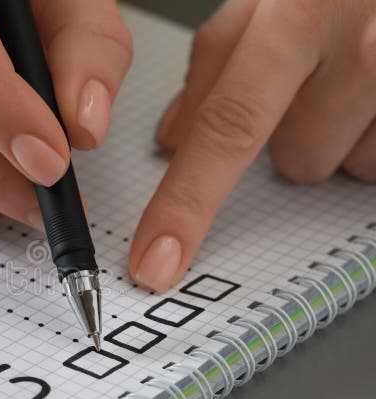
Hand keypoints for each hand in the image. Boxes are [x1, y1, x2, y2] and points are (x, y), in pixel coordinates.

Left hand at [131, 0, 375, 292]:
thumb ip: (217, 59)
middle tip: (321, 80)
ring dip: (349, 135)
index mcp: (299, 13)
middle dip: (299, 133)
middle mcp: (364, 48)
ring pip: (352, 166)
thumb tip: (171, 137)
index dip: (185, 204)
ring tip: (366, 78)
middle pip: (297, 160)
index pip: (226, 128)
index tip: (156, 260)